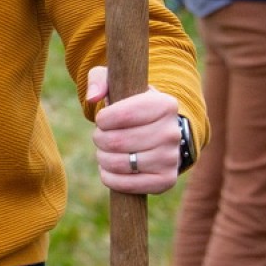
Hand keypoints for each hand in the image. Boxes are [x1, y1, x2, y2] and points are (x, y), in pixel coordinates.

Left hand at [84, 65, 182, 195]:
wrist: (156, 134)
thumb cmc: (131, 107)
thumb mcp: (118, 85)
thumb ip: (99, 80)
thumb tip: (93, 98)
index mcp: (165, 104)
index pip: (121, 115)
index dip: (103, 119)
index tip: (104, 119)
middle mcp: (172, 132)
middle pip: (116, 141)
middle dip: (100, 139)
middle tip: (103, 136)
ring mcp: (171, 159)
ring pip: (118, 163)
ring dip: (103, 158)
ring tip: (107, 150)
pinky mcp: (166, 181)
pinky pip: (126, 185)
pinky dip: (109, 177)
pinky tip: (111, 168)